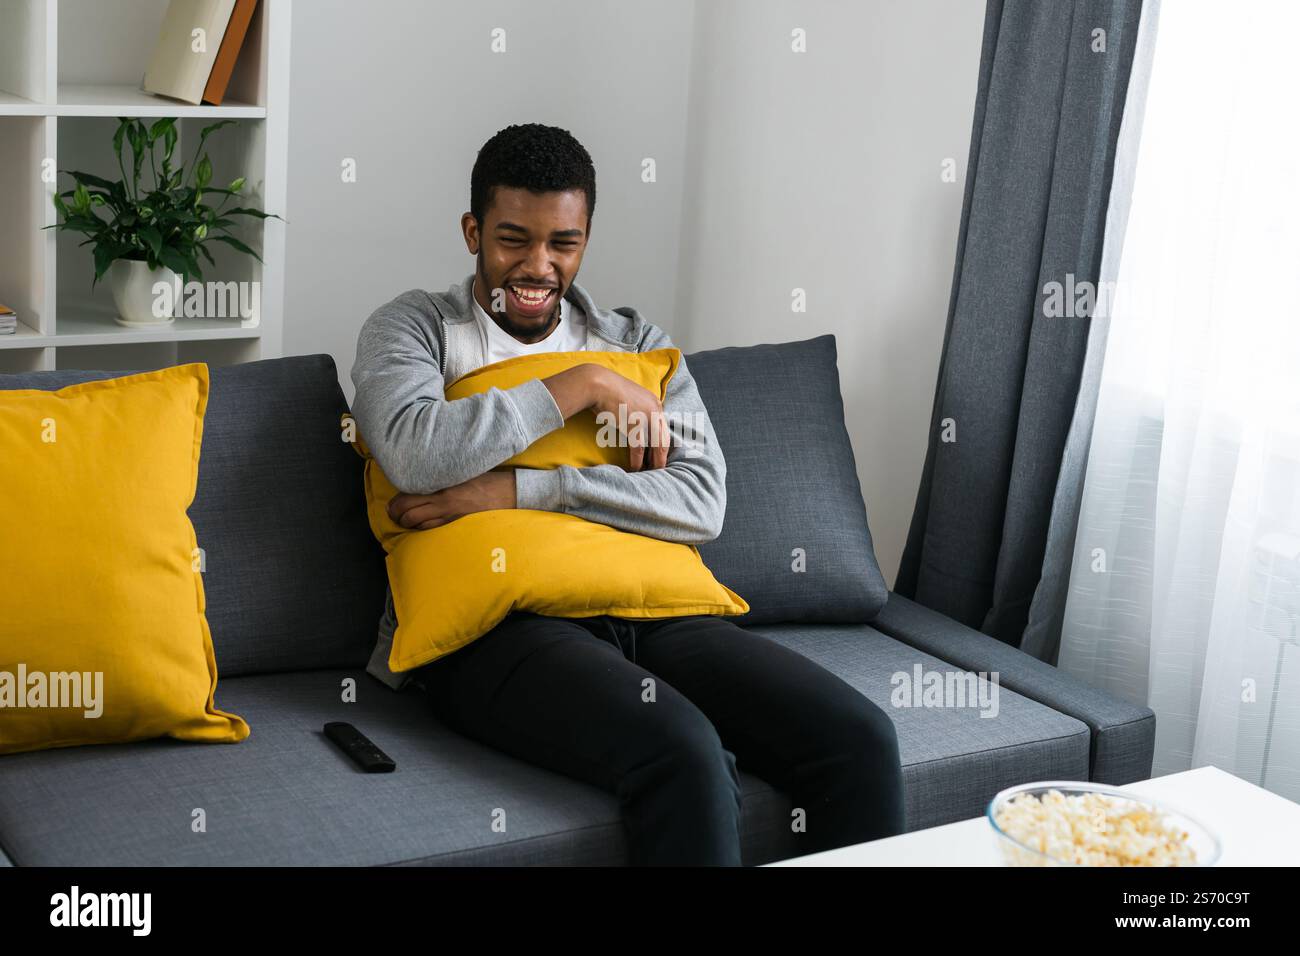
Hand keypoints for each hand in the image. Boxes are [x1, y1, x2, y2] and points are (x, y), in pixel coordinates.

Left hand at [388, 471, 516, 529]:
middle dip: (396, 515)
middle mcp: (444, 501)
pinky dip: (422, 529)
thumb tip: (423, 478)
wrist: (510, 492)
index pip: (409, 495)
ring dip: (407, 524)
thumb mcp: (462, 471)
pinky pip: (432, 530)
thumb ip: (442, 475)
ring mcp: (450, 515)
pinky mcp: (458, 525)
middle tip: (394, 514)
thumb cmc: (488, 479)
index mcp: (443, 484)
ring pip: (418, 524)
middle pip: (408, 512)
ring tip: (405, 521)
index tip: (392, 504)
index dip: (396, 502)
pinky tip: (422, 526)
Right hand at [588, 367, 671, 471]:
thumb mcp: (629, 397)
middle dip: (661, 458)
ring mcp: (646, 418)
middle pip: (663, 440)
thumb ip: (638, 409)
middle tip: (658, 471)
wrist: (597, 383)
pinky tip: (634, 470)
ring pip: (655, 447)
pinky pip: (639, 449)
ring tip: (650, 474)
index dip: (662, 445)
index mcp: (655, 403)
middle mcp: (655, 410)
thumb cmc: (608, 390)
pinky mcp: (634, 426)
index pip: (663, 429)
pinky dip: (637, 462)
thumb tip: (637, 425)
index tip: (659, 457)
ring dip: (653, 464)